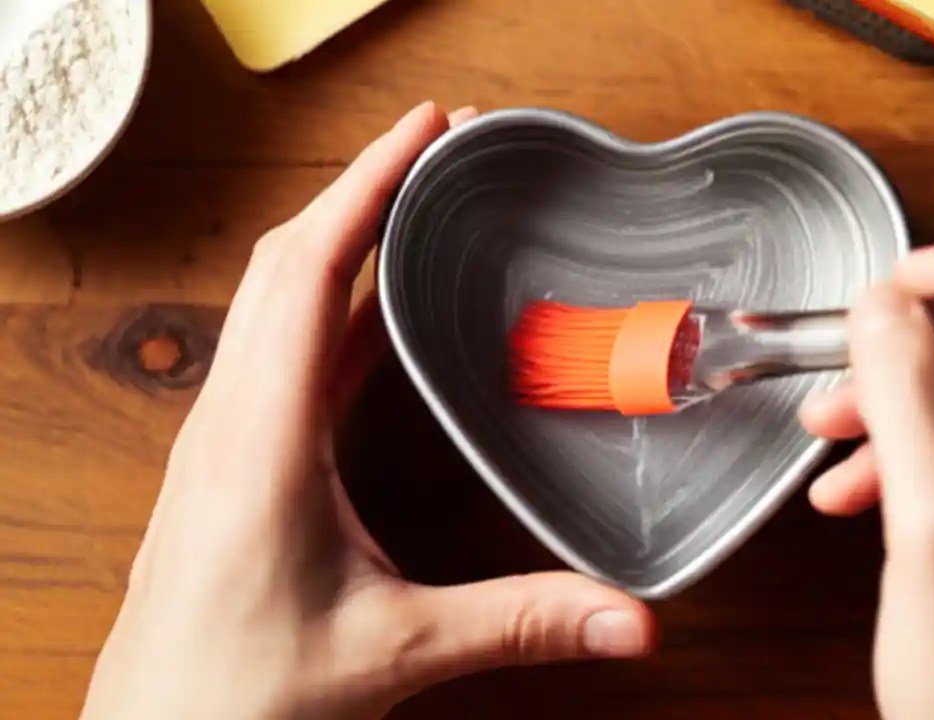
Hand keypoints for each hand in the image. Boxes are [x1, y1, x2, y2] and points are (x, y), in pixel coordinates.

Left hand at [80, 103, 655, 719]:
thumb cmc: (238, 700)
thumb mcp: (393, 649)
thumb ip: (519, 622)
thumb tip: (628, 618)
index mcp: (261, 440)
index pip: (306, 271)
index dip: (365, 187)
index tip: (425, 132)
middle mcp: (232, 421)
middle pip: (285, 263)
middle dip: (362, 191)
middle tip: (438, 150)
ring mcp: (225, 440)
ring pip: (274, 301)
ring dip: (340, 241)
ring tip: (412, 207)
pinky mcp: (233, 463)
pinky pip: (280, 353)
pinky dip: (331, 307)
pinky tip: (377, 317)